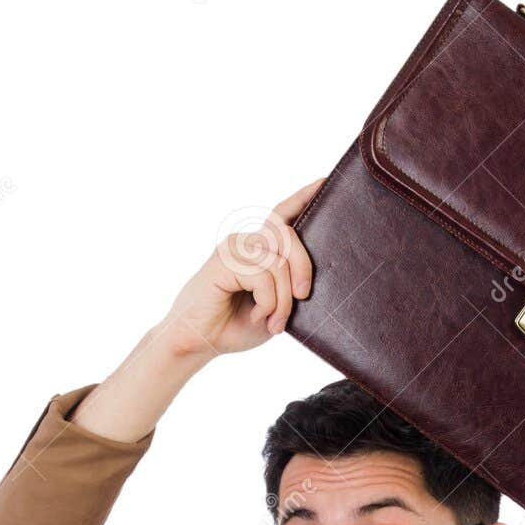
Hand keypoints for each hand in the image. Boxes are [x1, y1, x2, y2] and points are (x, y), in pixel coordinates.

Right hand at [160, 177, 324, 357]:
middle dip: (303, 269)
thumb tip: (307, 281)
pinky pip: (263, 276)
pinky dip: (268, 302)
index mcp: (258, 250)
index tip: (326, 181)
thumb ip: (288, 287)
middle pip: (289, 235)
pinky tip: (258, 316)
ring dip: (283, 299)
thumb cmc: (234, 326)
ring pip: (278, 262)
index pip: (282, 215)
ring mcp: (233, 249)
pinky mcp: (223, 261)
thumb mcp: (273, 306)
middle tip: (303, 298)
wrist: (198, 343)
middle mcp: (246, 243)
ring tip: (273, 322)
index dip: (303, 198)